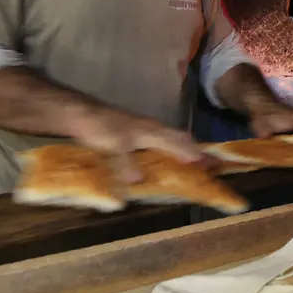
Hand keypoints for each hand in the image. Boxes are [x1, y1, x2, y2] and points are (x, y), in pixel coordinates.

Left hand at [69, 105, 212, 182]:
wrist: (81, 112)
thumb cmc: (100, 126)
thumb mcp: (113, 146)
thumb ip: (126, 163)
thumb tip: (138, 180)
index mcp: (152, 132)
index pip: (179, 144)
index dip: (195, 155)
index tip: (212, 165)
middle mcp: (153, 129)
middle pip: (180, 138)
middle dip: (196, 150)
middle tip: (212, 162)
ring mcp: (143, 129)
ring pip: (171, 137)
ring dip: (184, 148)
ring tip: (194, 159)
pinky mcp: (134, 131)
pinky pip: (160, 140)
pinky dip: (169, 147)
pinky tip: (163, 155)